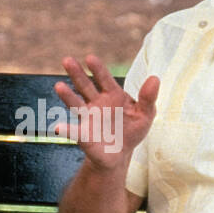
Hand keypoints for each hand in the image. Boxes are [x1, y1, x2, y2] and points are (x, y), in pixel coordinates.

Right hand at [54, 54, 158, 171]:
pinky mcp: (84, 135)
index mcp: (112, 94)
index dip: (97, 68)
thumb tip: (155, 78)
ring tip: (58, 86)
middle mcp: (97, 103)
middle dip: (77, 73)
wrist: (120, 154)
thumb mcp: (146, 114)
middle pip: (85, 85)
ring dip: (67, 95)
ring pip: (76, 104)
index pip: (104, 78)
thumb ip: (148, 98)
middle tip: (67, 60)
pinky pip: (74, 132)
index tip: (89, 58)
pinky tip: (58, 128)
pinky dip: (66, 130)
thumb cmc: (133, 130)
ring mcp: (88, 118)